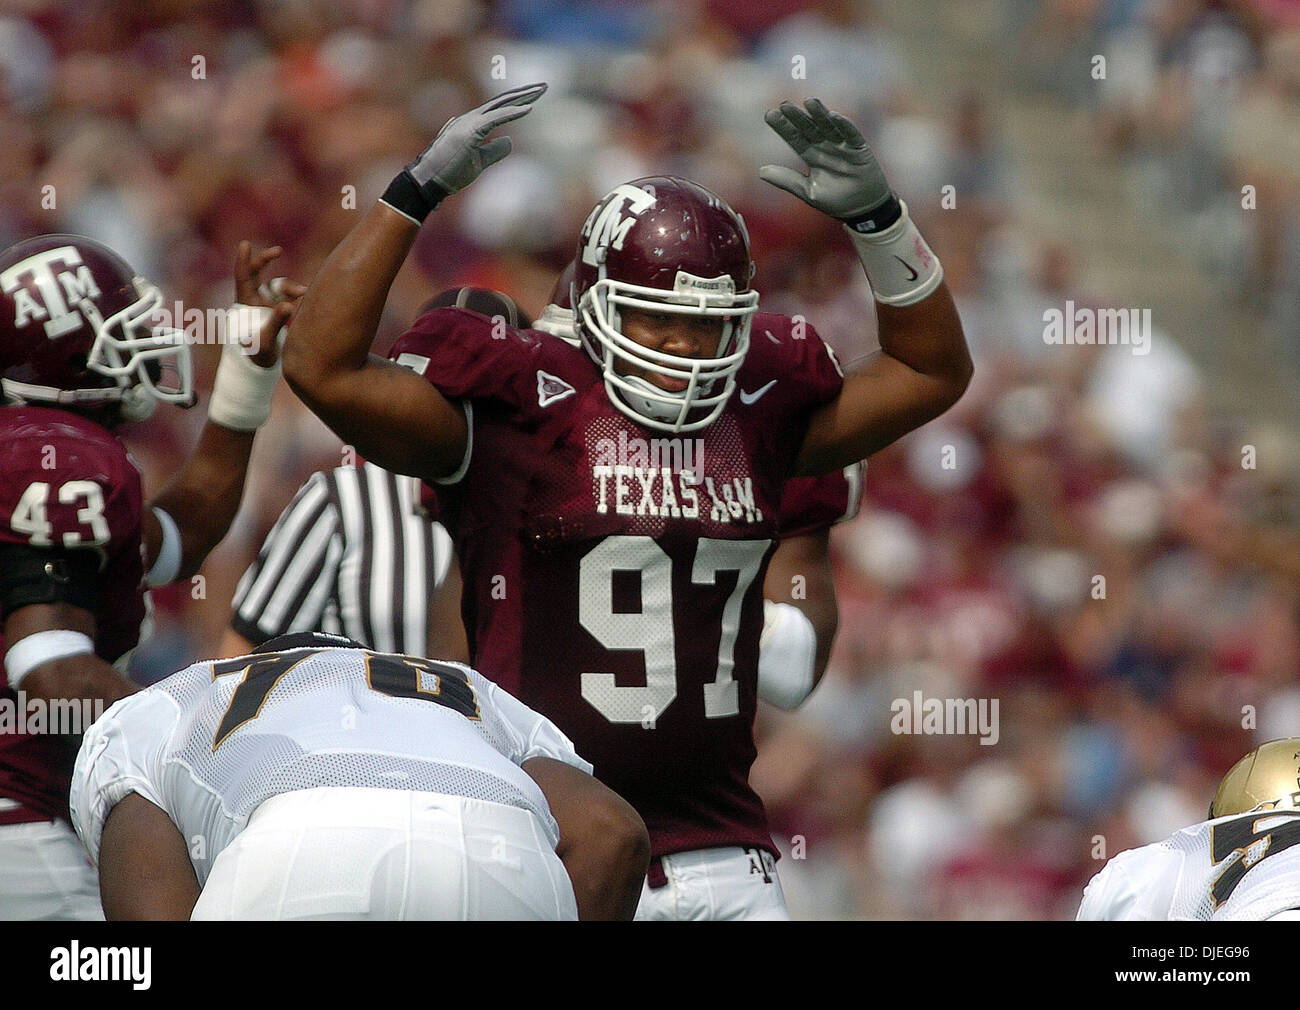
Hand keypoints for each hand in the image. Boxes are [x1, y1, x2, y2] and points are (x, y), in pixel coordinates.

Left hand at [233, 241, 306, 366]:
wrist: (259, 369)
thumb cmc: (256, 356)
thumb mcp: (265, 341)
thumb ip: (276, 322)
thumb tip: (288, 305)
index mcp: (245, 305)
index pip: (243, 278)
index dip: (244, 261)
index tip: (245, 244)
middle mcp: (254, 301)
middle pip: (259, 274)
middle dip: (267, 261)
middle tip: (278, 251)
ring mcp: (265, 305)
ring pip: (277, 287)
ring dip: (290, 286)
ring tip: (303, 293)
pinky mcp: (276, 312)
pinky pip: (286, 297)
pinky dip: (295, 296)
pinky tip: (304, 299)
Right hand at [383, 83, 546, 222]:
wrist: (430, 181)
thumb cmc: (451, 172)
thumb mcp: (479, 161)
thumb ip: (494, 151)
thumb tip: (509, 141)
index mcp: (472, 125)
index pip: (498, 109)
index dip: (517, 102)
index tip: (535, 98)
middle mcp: (471, 119)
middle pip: (502, 101)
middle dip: (524, 93)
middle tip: (544, 86)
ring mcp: (469, 123)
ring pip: (500, 104)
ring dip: (523, 97)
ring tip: (541, 90)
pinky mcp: (470, 131)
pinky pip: (495, 118)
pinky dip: (512, 112)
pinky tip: (529, 109)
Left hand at [759, 99, 893, 221]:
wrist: (861, 209)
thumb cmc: (835, 201)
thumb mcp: (807, 192)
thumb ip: (786, 180)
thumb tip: (761, 171)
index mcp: (811, 155)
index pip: (794, 138)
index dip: (783, 127)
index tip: (770, 115)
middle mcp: (825, 147)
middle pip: (809, 128)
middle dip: (797, 117)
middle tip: (784, 105)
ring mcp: (842, 146)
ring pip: (829, 127)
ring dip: (820, 114)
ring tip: (809, 102)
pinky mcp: (859, 149)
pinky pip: (851, 135)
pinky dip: (844, 126)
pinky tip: (834, 116)